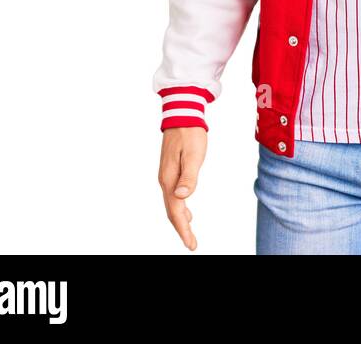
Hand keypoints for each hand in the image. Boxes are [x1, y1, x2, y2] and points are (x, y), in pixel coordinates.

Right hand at [158, 127, 206, 250]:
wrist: (182, 116)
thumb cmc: (191, 135)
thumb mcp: (194, 155)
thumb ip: (189, 176)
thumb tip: (182, 197)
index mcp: (170, 180)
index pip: (176, 210)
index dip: (183, 229)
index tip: (191, 244)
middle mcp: (165, 181)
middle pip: (172, 211)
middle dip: (181, 229)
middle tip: (191, 244)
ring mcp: (167, 176)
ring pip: (172, 204)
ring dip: (180, 220)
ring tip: (189, 233)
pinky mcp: (171, 172)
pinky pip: (173, 196)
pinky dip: (180, 208)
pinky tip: (187, 211)